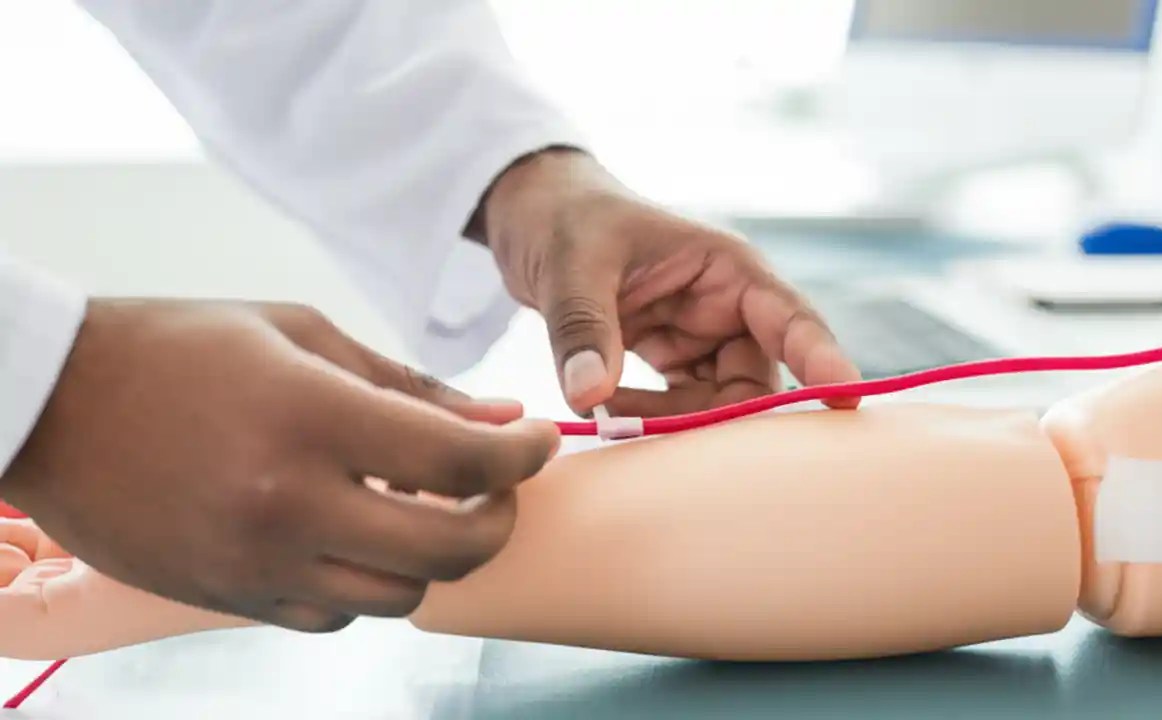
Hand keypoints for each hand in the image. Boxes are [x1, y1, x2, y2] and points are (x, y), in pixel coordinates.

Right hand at [0, 300, 558, 631]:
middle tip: (498, 486)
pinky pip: (335, 618)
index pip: (460, 461)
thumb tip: (497, 418)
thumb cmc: (177, 348)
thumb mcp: (299, 333)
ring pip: (399, 597)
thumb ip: (408, 385)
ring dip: (434, 556)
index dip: (523, 455)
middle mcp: (287, 503)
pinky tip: (356, 535)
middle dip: (498, 517)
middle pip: (449, 550)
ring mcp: (256, 564)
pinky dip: (368, 583)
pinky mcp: (229, 599)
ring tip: (424, 506)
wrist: (49, 404)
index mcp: (310, 418)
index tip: (538, 440)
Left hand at [476, 149, 860, 414]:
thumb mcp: (571, 266)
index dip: (820, 358)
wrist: (531, 218)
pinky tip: (604, 409)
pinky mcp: (672, 360)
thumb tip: (589, 397)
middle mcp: (727, 306)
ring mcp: (701, 337)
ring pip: (717, 404)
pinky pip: (679, 408)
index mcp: (727, 268)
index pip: (790, 317)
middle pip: (756, 380)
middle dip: (722, 418)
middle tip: (673, 444)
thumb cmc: (565, 219)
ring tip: (611, 415)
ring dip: (673, 423)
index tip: (843, 399)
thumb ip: (583, 328)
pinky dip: (646, 419)